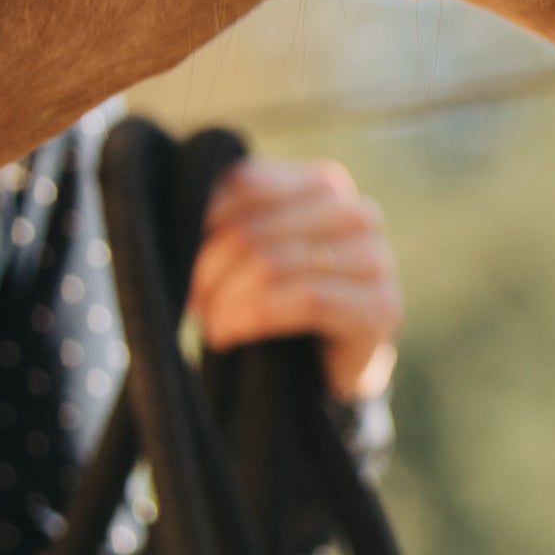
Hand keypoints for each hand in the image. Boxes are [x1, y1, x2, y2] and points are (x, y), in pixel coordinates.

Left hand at [189, 159, 403, 400]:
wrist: (326, 371)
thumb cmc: (279, 302)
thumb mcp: (248, 251)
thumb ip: (227, 220)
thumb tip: (173, 209)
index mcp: (325, 185)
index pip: (247, 183)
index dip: (200, 220)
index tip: (173, 255)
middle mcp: (357, 213)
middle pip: (255, 229)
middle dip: (208, 271)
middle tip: (190, 302)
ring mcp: (377, 259)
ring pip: (276, 263)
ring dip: (228, 300)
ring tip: (211, 324)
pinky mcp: (381, 306)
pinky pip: (307, 299)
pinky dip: (256, 317)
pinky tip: (230, 334)